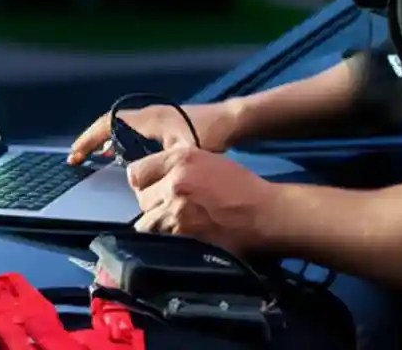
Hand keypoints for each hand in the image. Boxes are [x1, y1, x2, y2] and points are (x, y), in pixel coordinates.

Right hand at [67, 100, 240, 164]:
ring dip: (106, 141)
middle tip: (78, 159)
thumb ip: (161, 165)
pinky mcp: (166, 123)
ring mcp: (157, 117)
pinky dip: (121, 141)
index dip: (89, 139)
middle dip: (92, 140)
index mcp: (148, 119)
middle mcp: (149, 114)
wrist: (234, 120)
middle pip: (111, 124)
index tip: (75, 155)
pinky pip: (133, 130)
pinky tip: (122, 156)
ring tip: (94, 159)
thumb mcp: (184, 152)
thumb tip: (136, 179)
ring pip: (122, 127)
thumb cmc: (211, 134)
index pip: (108, 123)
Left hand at [128, 146, 275, 254]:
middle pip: (141, 199)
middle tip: (171, 210)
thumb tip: (149, 181)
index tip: (155, 189)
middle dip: (153, 205)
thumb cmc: (240, 186)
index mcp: (180, 159)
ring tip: (177, 227)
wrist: (264, 215)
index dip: (146, 182)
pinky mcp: (182, 238)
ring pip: (146, 224)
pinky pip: (159, 242)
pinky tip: (182, 240)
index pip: (136, 173)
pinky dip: (166, 242)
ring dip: (158, 226)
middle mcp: (174, 182)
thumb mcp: (206, 161)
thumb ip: (176, 166)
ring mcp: (176, 213)